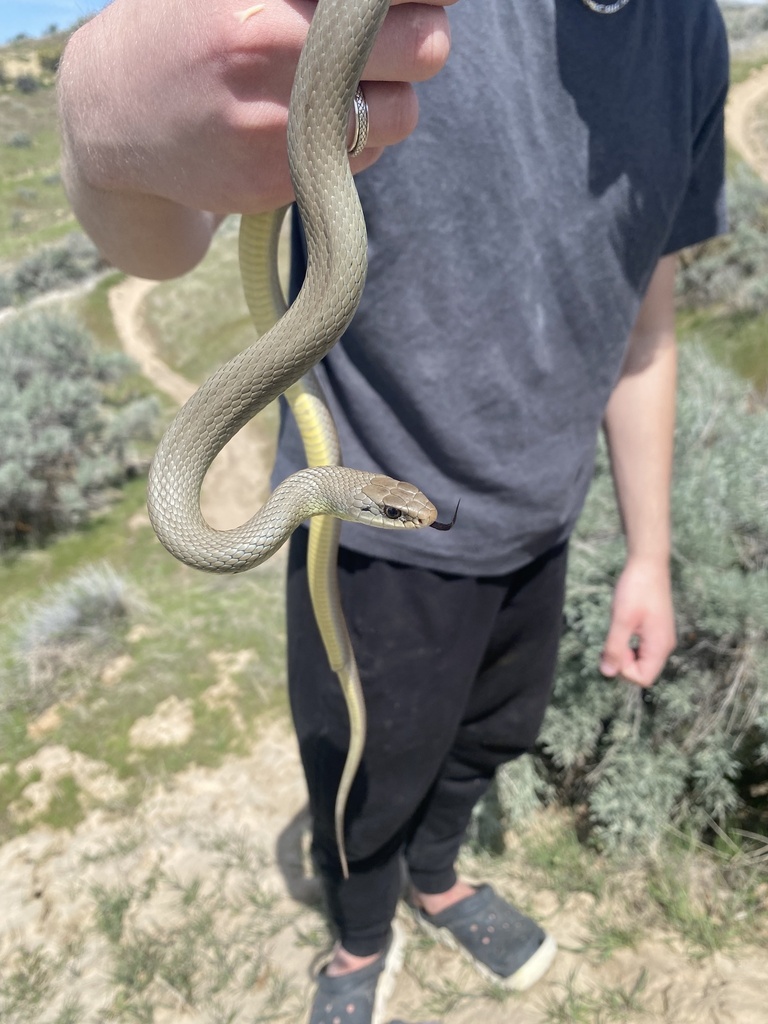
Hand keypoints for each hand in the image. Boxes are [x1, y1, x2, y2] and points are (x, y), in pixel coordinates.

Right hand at [58, 0, 452, 214]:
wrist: (114, 115)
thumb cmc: (189, 26)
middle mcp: (278, 43)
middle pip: (426, 45)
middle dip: (421, 39)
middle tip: (398, 38)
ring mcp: (282, 119)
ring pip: (404, 113)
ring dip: (391, 98)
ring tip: (346, 85)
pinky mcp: (283, 177)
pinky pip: (364, 157)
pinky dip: (355, 139)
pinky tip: (310, 122)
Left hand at [599, 556, 675, 687]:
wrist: (648, 564)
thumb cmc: (636, 589)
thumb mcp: (621, 619)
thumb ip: (615, 648)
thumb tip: (607, 673)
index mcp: (660, 646)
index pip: (643, 679)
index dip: (624, 670)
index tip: (616, 646)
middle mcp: (664, 646)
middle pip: (642, 672)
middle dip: (623, 661)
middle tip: (615, 635)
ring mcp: (661, 638)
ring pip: (639, 660)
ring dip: (624, 651)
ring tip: (619, 627)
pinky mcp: (655, 630)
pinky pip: (640, 648)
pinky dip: (628, 642)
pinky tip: (623, 624)